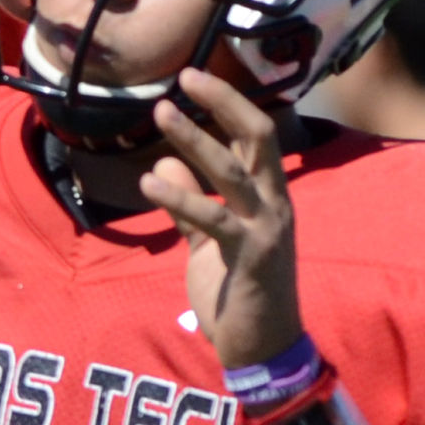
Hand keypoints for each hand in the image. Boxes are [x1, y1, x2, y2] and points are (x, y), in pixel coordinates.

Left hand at [139, 69, 303, 369]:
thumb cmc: (239, 294)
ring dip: (195, 140)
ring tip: (161, 113)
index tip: (193, 78)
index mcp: (269, 197)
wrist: (262, 349)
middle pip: (257, 137)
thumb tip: (163, 165)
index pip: (255, 137)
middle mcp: (275, 205)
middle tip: (186, 76)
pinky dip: (179, 197)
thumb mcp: (208, 243)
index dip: (227, 104)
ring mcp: (266, 229)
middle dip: (223, 103)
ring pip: (232, 171)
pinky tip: (149, 183)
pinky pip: (213, 218)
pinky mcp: (251, 257)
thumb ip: (188, 206)